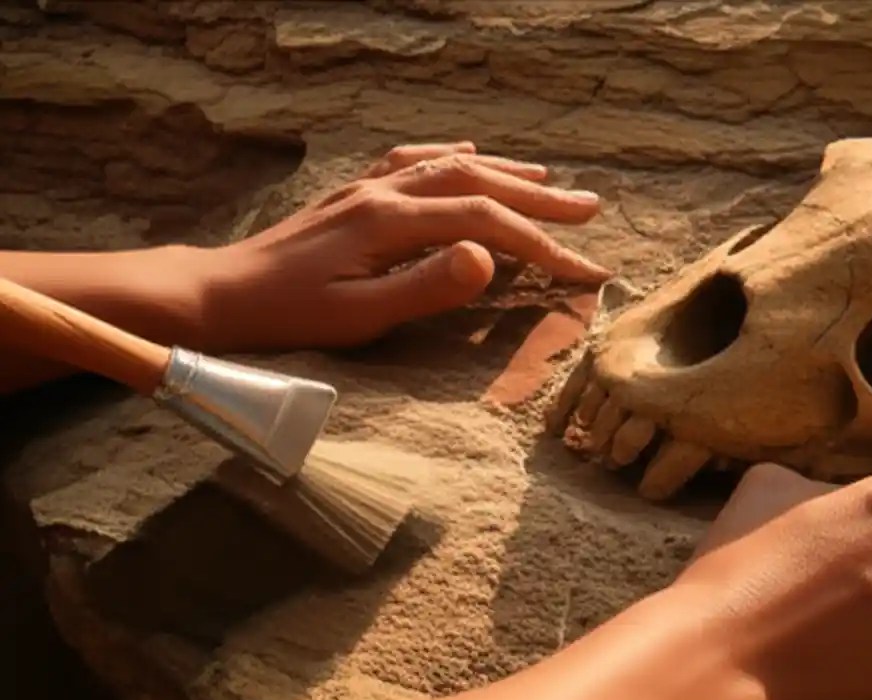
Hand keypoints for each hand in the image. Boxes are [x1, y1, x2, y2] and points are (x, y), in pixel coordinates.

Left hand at [196, 141, 609, 351]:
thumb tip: (489, 258)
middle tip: (591, 209)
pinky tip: (468, 152)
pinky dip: (452, 156)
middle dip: (540, 200)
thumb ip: (426, 286)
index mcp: (391, 222)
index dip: (540, 245)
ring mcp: (368, 185)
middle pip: (478, 182)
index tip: (582, 270)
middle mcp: (384, 191)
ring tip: (550, 183)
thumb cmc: (289, 315)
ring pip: (452, 165)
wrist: (220, 293)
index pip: (486, 224)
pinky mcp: (354, 193)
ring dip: (505, 172)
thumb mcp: (360, 316)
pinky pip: (414, 159)